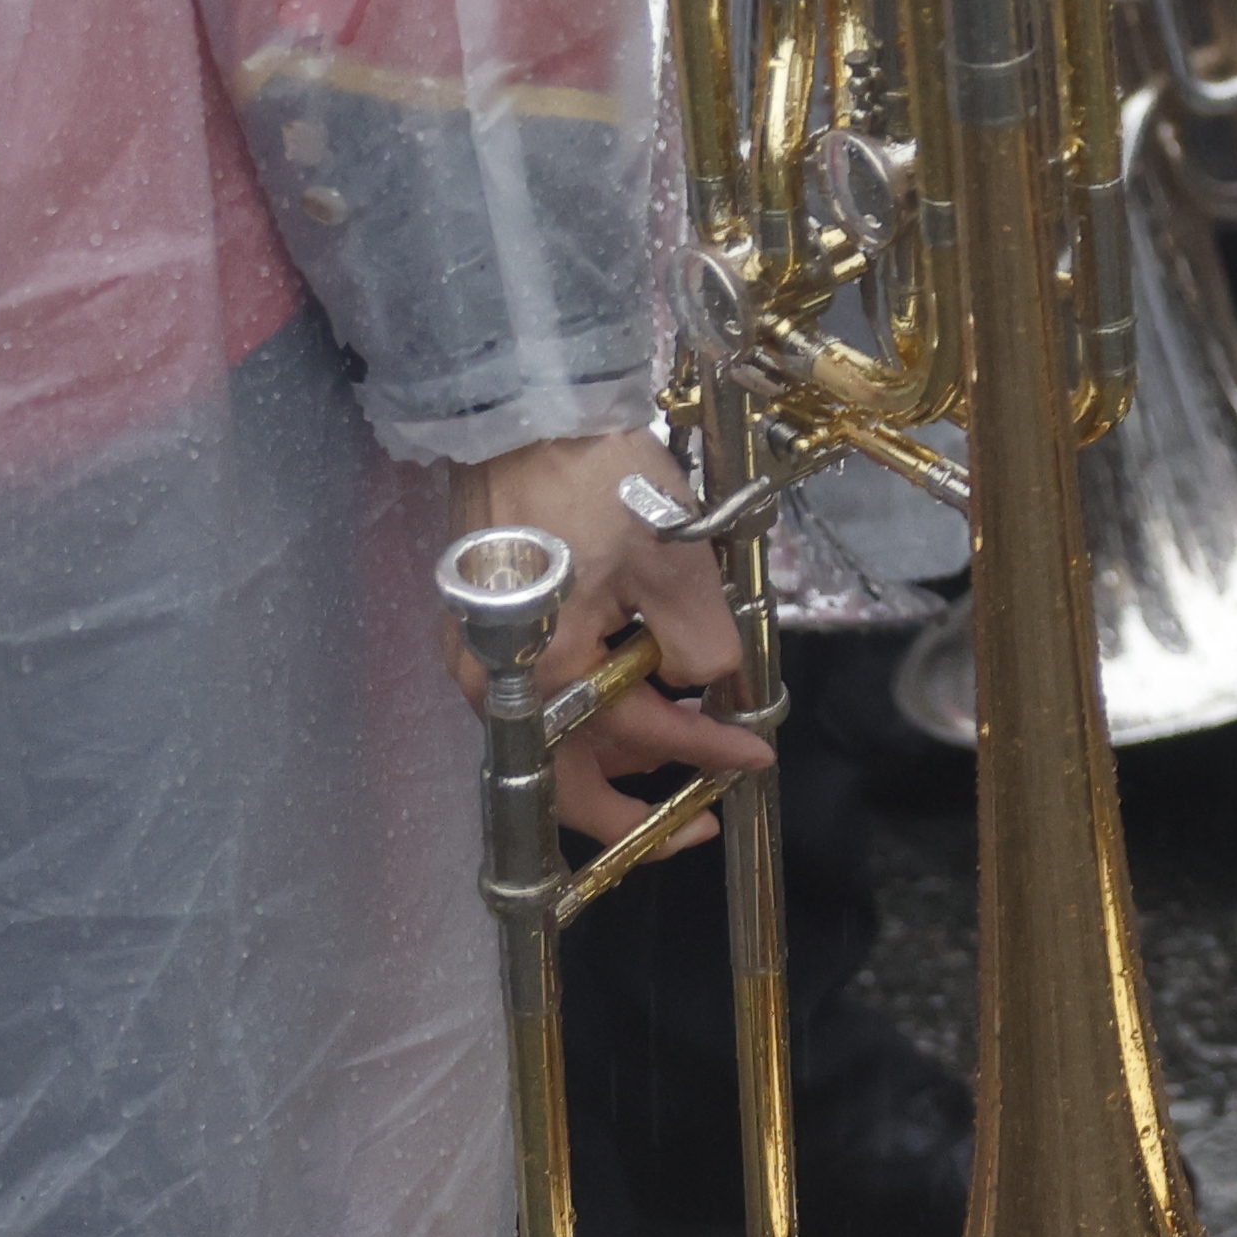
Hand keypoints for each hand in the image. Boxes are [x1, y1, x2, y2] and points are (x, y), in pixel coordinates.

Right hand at [459, 427, 768, 836]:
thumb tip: (706, 685)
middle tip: (691, 822)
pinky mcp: (482, 633)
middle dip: (633, 810)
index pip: (642, 736)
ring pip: (550, 744)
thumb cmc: (595, 482)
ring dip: (611, 756)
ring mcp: (485, 663)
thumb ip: (698, 638)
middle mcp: (503, 687)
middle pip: (567, 781)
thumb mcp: (671, 559)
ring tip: (673, 743)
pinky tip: (623, 696)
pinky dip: (582, 715)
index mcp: (551, 675)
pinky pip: (535, 704)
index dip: (706, 751)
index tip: (755, 756)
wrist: (518, 414)